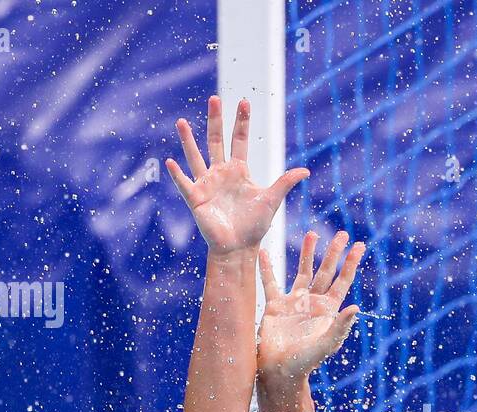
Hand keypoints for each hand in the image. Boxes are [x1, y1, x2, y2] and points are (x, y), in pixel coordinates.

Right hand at [166, 96, 308, 253]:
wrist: (239, 248)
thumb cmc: (254, 226)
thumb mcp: (272, 200)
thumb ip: (285, 183)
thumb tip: (306, 171)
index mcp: (239, 171)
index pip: (240, 140)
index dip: (242, 122)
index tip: (244, 101)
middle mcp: (221, 173)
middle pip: (217, 141)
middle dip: (216, 120)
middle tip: (215, 98)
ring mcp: (207, 184)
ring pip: (196, 157)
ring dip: (188, 141)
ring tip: (181, 123)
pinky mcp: (196, 199)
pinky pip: (185, 184)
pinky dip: (177, 175)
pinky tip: (170, 162)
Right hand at [257, 231, 364, 378]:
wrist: (279, 372)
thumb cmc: (305, 362)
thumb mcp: (325, 345)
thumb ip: (340, 327)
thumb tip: (356, 308)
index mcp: (327, 310)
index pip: (342, 282)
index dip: (350, 264)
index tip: (359, 246)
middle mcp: (312, 303)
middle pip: (325, 272)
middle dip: (334, 253)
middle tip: (343, 234)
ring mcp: (294, 303)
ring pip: (302, 272)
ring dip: (308, 253)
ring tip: (312, 233)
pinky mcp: (275, 306)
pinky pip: (270, 282)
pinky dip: (266, 267)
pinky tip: (263, 251)